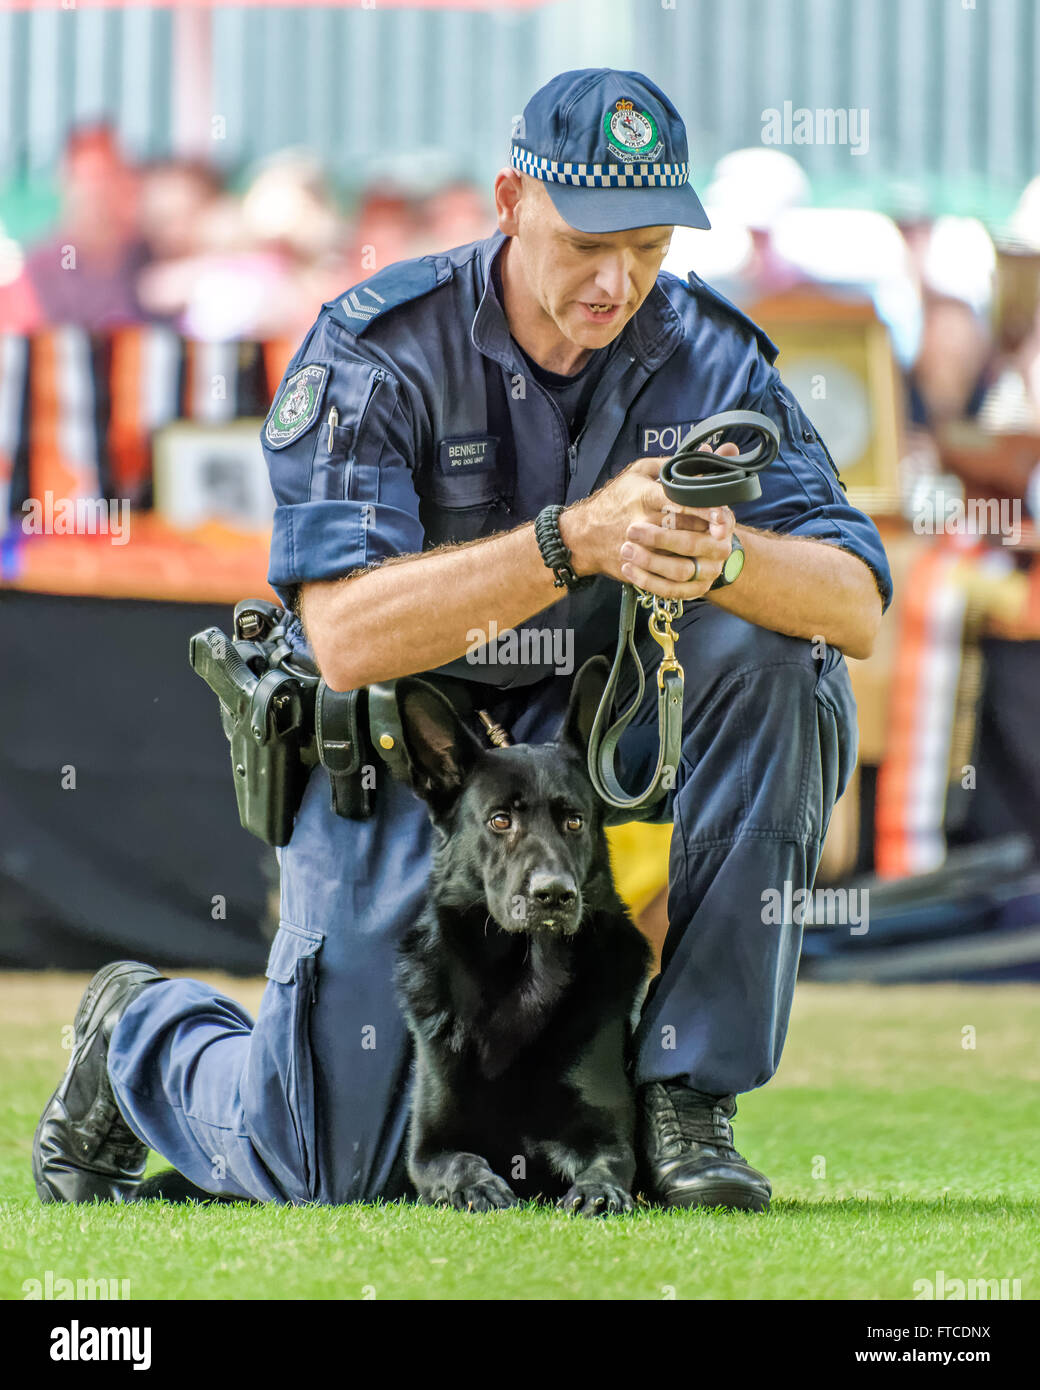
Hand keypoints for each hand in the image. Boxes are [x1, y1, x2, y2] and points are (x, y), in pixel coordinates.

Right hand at [561, 443, 739, 600]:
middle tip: (725, 533)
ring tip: (713, 551)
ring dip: (699, 555)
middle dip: (708, 532)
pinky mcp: (635, 567)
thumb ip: (674, 463)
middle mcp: (641, 522)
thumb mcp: (639, 473)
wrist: (583, 535)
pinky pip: (663, 576)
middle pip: (684, 529)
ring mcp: (637, 548)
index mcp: (643, 496)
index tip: (723, 516)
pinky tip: (694, 568)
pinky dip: (683, 574)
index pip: (680, 501)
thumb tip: (708, 450)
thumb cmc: (615, 499)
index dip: (706, 509)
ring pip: (677, 555)